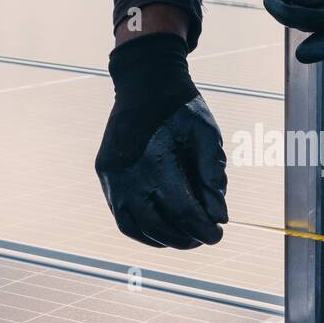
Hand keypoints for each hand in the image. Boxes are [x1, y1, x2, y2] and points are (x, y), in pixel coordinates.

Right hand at [95, 33, 227, 248]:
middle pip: (159, 225)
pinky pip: (121, 216)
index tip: (218, 234)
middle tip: (204, 238)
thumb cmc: (181, 109)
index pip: (183, 211)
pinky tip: (162, 230)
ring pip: (137, 227)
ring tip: (185, 238)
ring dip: (163, 239)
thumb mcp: (207, 134)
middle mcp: (129, 172)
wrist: (144, 83)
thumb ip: (213, 175)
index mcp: (156, 159)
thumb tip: (218, 216)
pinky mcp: (105, 176)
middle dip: (186, 238)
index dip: (203, 228)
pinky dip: (142, 230)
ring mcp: (112, 176)